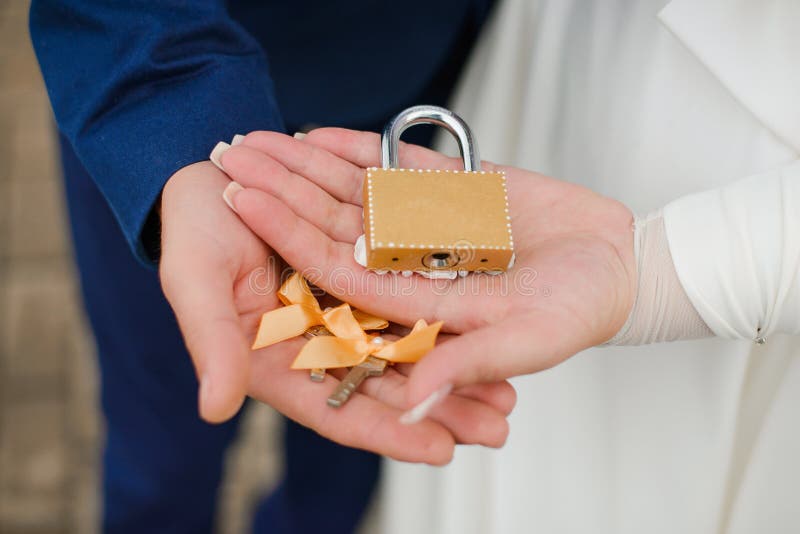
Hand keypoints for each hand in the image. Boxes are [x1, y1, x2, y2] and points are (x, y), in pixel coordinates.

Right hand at [159, 160, 514, 463]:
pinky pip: (415, 292)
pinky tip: (490, 317)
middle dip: (443, 409)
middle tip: (495, 428)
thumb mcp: (197, 282)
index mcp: (281, 362)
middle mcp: (324, 340)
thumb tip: (215, 409)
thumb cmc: (194, 229)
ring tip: (508, 389)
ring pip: (412, 345)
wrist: (218, 170)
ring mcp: (351, 305)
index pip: (338, 409)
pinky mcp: (370, 266)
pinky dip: (448, 307)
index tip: (437, 450)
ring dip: (457, 365)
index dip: (386, 432)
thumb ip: (211, 343)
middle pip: (389, 386)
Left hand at [216, 129, 636, 408]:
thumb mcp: (529, 340)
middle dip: (282, 190)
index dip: (290, 235)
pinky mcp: (446, 195)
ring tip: (258, 136)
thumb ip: (469, 361)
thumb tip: (415, 401)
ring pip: (353, 193)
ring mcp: (422, 230)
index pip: (338, 270)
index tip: (245, 203)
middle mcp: (407, 268)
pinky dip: (357, 148)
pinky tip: (315, 132)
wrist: (617, 261)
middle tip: (231, 156)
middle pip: (332, 226)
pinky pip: (393, 168)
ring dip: (306, 163)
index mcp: (415, 308)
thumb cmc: (581, 308)